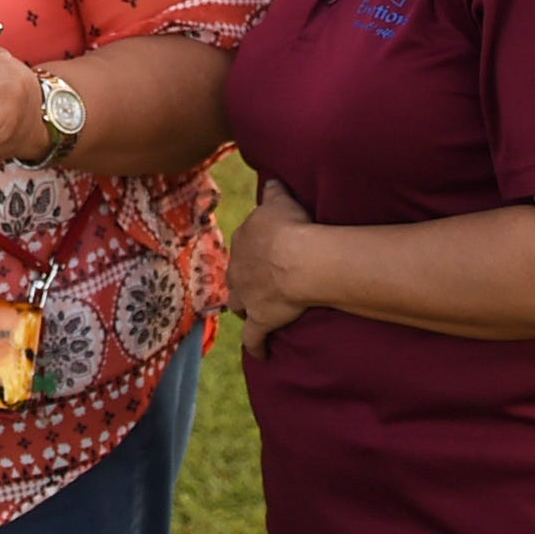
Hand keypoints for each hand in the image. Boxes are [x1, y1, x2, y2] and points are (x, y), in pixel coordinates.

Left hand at [226, 175, 315, 346]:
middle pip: (236, 276)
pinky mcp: (260, 320)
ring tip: (253, 314)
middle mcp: (238, 269)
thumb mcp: (280, 200)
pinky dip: (257, 346)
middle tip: (256, 284)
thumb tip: (272, 179)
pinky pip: (253, 338)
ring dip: (244, 309)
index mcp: (243, 241)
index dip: (253, 253)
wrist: (298, 258)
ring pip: (238, 305)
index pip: (244, 247)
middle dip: (243, 280)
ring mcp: (247, 297)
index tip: (263, 256)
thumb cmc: (291, 225)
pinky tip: (262, 354)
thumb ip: (274, 190)